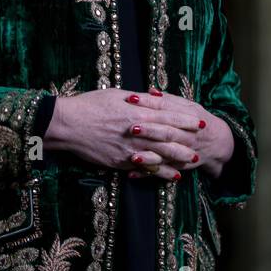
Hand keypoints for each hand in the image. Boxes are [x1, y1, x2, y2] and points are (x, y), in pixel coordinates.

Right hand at [42, 87, 204, 180]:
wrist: (68, 124)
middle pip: (167, 137)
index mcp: (136, 111)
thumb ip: (138, 99)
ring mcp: (128, 148)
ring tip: (192, 160)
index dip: (185, 119)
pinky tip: (172, 175)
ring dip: (178, 158)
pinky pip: (145, 168)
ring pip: (159, 154)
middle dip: (186, 141)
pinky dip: (160, 172)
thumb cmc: (90, 105)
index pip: (167, 115)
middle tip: (201, 144)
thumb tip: (155, 98)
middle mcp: (135, 131)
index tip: (199, 121)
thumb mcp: (116, 95)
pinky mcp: (120, 161)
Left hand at [131, 86, 233, 180]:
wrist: (218, 144)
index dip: (149, 103)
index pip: (166, 107)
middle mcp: (187, 135)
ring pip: (166, 154)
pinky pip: (162, 171)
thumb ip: (169, 100)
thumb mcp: (189, 106)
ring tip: (133, 156)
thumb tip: (150, 90)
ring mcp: (184, 152)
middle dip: (150, 130)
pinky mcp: (179, 166)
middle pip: (167, 132)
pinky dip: (147, 173)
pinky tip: (131, 174)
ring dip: (149, 156)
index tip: (131, 99)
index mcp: (188, 116)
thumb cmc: (199, 120)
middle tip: (132, 127)